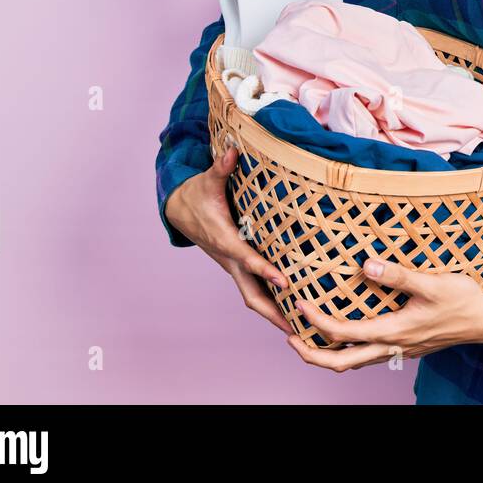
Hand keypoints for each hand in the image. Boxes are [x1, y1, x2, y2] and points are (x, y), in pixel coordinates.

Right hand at [163, 145, 292, 334]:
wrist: (179, 209)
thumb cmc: (198, 194)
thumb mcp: (208, 180)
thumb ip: (221, 168)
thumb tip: (231, 152)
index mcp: (224, 239)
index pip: (246, 259)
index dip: (264, 270)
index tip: (285, 281)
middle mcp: (229, 259)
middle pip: (251, 293)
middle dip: (273, 311)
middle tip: (298, 328)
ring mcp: (234, 267)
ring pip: (254, 297)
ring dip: (275, 314)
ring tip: (302, 330)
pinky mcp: (238, 268)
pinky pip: (256, 290)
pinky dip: (273, 303)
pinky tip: (293, 312)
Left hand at [285, 257, 482, 371]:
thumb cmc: (463, 300)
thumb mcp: (432, 283)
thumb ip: (399, 275)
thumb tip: (366, 265)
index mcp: (394, 331)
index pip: (344, 333)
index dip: (316, 321)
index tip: (299, 306)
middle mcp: (392, 346)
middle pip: (341, 362)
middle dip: (311, 354)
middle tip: (290, 337)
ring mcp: (399, 349)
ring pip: (354, 363)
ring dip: (329, 354)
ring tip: (311, 337)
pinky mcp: (406, 346)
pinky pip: (369, 356)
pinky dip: (349, 349)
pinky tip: (349, 332)